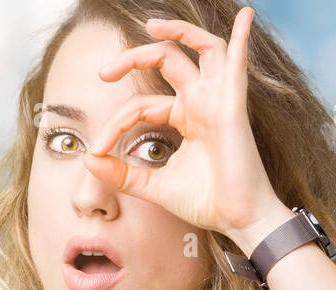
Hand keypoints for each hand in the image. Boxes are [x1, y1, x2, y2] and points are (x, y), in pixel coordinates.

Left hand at [84, 7, 288, 242]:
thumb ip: (123, 174)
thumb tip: (90, 160)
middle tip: (104, 72)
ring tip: (152, 25)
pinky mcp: (233, 106)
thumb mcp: (155, 186)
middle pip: (166, 60)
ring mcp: (219, 100)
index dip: (115, 124)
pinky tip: (245, 16)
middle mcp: (202, 103)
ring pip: (202, 47)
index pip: (141, 105)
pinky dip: (241, 36)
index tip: (99, 151)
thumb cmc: (209, 203)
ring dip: (179, 31)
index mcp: (186, 118)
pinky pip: (236, 62)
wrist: (241, 222)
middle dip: (133, 59)